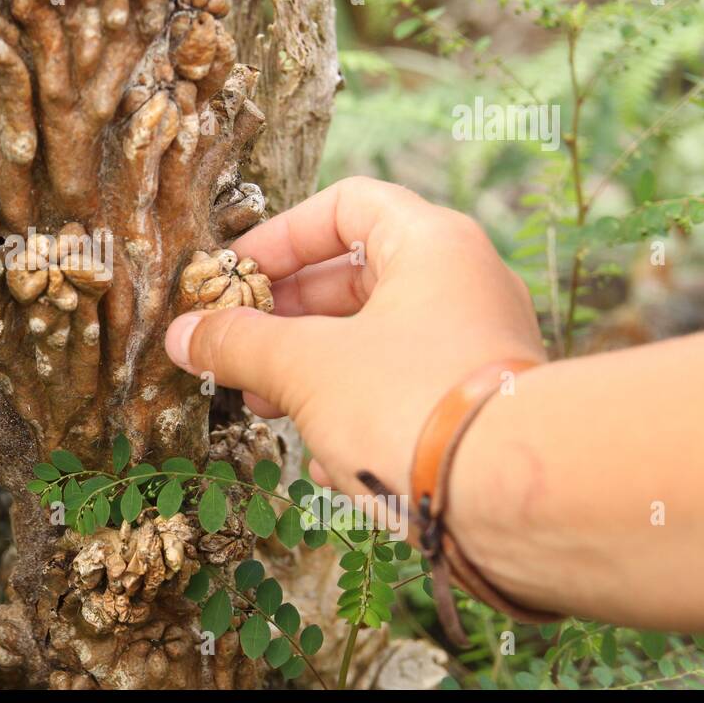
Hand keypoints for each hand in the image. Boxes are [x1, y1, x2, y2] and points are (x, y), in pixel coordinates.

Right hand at [165, 176, 545, 494]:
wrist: (519, 498)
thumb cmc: (412, 405)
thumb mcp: (305, 367)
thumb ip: (239, 344)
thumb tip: (184, 335)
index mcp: (431, 245)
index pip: (345, 204)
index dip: (280, 236)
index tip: (235, 276)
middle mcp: (463, 285)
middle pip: (353, 278)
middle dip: (284, 318)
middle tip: (237, 349)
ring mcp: (475, 347)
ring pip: (372, 340)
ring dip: (309, 371)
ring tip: (263, 407)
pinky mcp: (477, 408)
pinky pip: (402, 391)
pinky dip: (355, 412)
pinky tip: (326, 457)